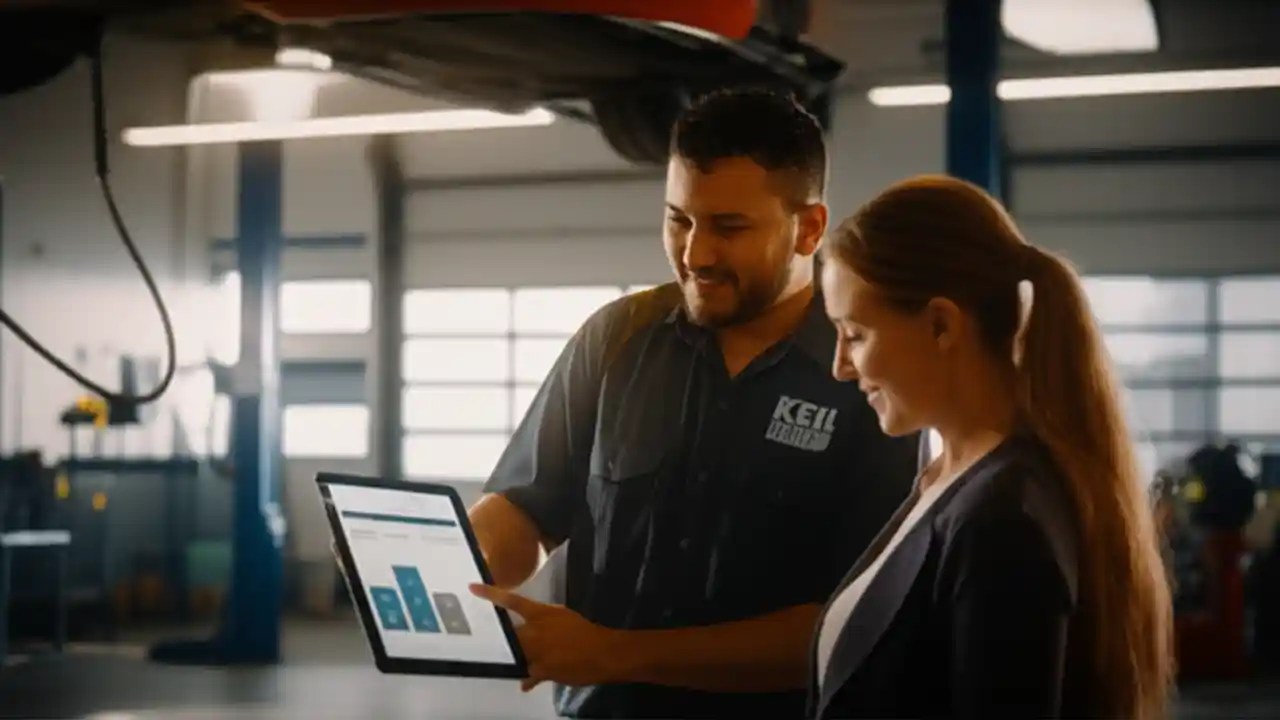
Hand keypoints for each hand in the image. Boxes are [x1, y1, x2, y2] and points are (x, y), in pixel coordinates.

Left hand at [469, 583, 625, 691]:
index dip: (490, 594)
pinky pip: (528, 675)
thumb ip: (542, 619)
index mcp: (540, 615)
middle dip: (502, 637)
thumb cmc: (583, 630)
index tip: (472, 588)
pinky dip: (527, 678)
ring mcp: (537, 654)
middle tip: (488, 637)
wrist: (602, 653)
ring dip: (516, 657)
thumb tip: (531, 626)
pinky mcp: (542, 672)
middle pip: (508, 635)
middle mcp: (535, 633)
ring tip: (519, 657)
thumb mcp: (562, 616)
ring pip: (516, 656)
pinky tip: (526, 681)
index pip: (511, 601)